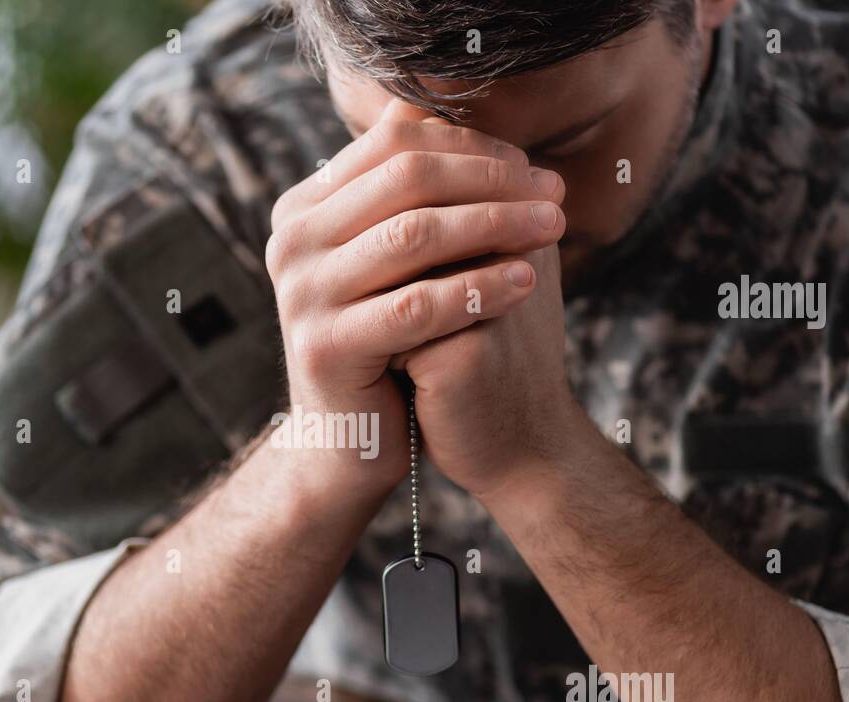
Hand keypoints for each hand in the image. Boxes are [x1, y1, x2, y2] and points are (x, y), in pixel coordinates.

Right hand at [265, 100, 565, 493]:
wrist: (349, 442)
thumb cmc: (387, 344)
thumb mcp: (391, 262)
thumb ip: (402, 195)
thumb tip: (430, 113)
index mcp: (304, 208)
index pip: (395, 146)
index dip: (473, 148)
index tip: (533, 170)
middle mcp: (293, 241)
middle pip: (407, 180)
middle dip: (492, 181)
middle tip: (555, 195)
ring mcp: (302, 293)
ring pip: (414, 235)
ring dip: (495, 224)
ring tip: (554, 230)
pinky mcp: (325, 347)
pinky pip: (416, 306)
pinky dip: (478, 288)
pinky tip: (528, 282)